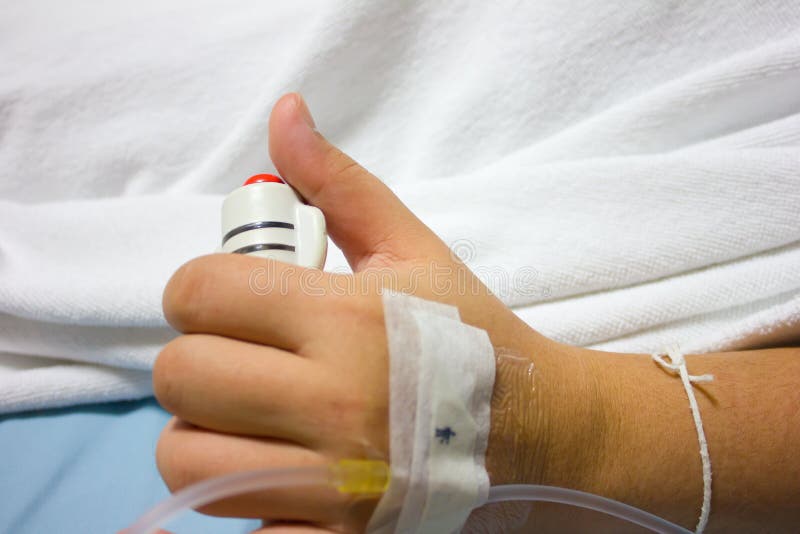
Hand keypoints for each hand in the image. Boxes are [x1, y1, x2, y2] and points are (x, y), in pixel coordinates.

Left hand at [153, 94, 545, 531]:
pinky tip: (276, 475)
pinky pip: (240, 531)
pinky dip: (244, 503)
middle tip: (243, 361)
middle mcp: (332, 402)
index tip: (234, 302)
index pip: (197, 293)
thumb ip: (337, 183)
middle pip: (180, 377)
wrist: (539, 436)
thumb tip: (283, 114)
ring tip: (249, 420)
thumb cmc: (470, 335)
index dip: (202, 291)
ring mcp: (331, 484)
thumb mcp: (411, 247)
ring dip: (204, 435)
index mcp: (345, 318)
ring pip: (188, 461)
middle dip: (199, 361)